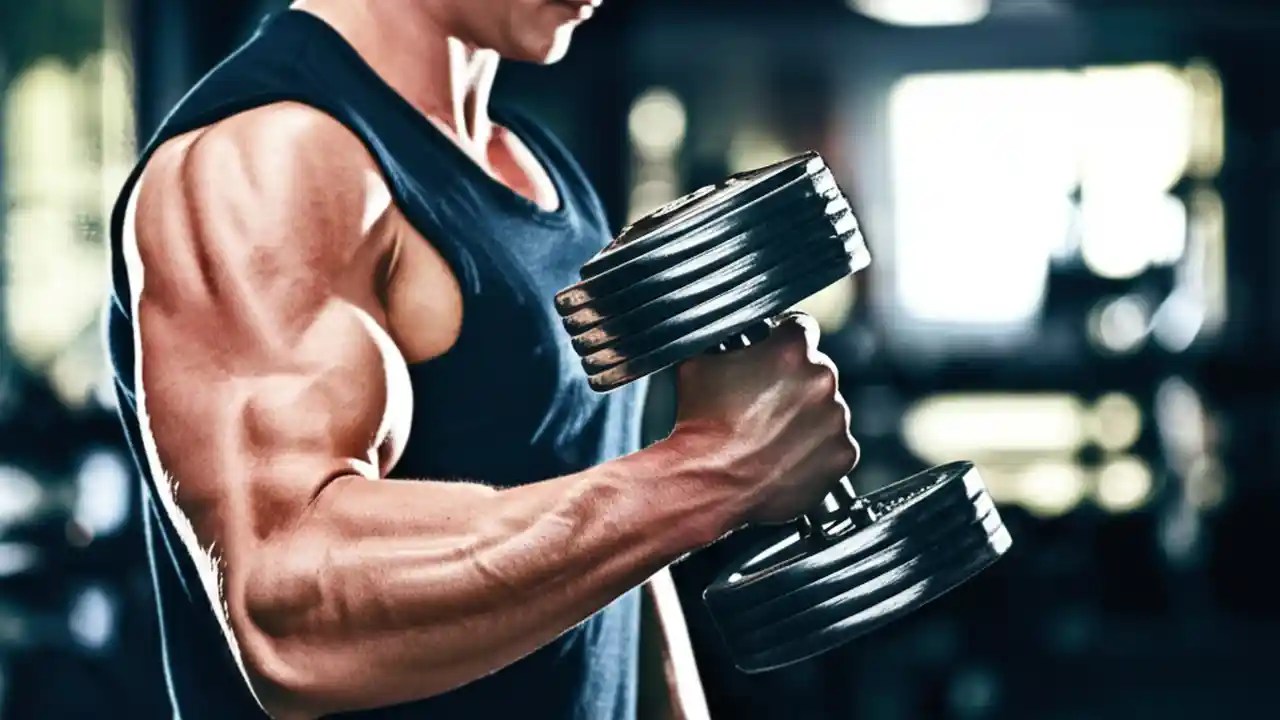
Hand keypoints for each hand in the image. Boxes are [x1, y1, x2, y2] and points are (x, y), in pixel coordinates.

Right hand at [673, 312, 858, 526]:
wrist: (705, 483)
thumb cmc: (699, 426)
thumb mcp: (698, 363)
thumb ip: (725, 341)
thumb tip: (725, 334)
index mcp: (791, 351)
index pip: (801, 329)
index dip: (783, 340)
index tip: (775, 355)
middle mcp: (821, 380)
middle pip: (815, 371)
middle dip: (794, 383)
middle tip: (764, 405)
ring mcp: (835, 419)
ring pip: (826, 409)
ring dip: (806, 417)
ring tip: (772, 435)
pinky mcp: (842, 455)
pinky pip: (835, 446)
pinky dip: (817, 451)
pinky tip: (786, 456)